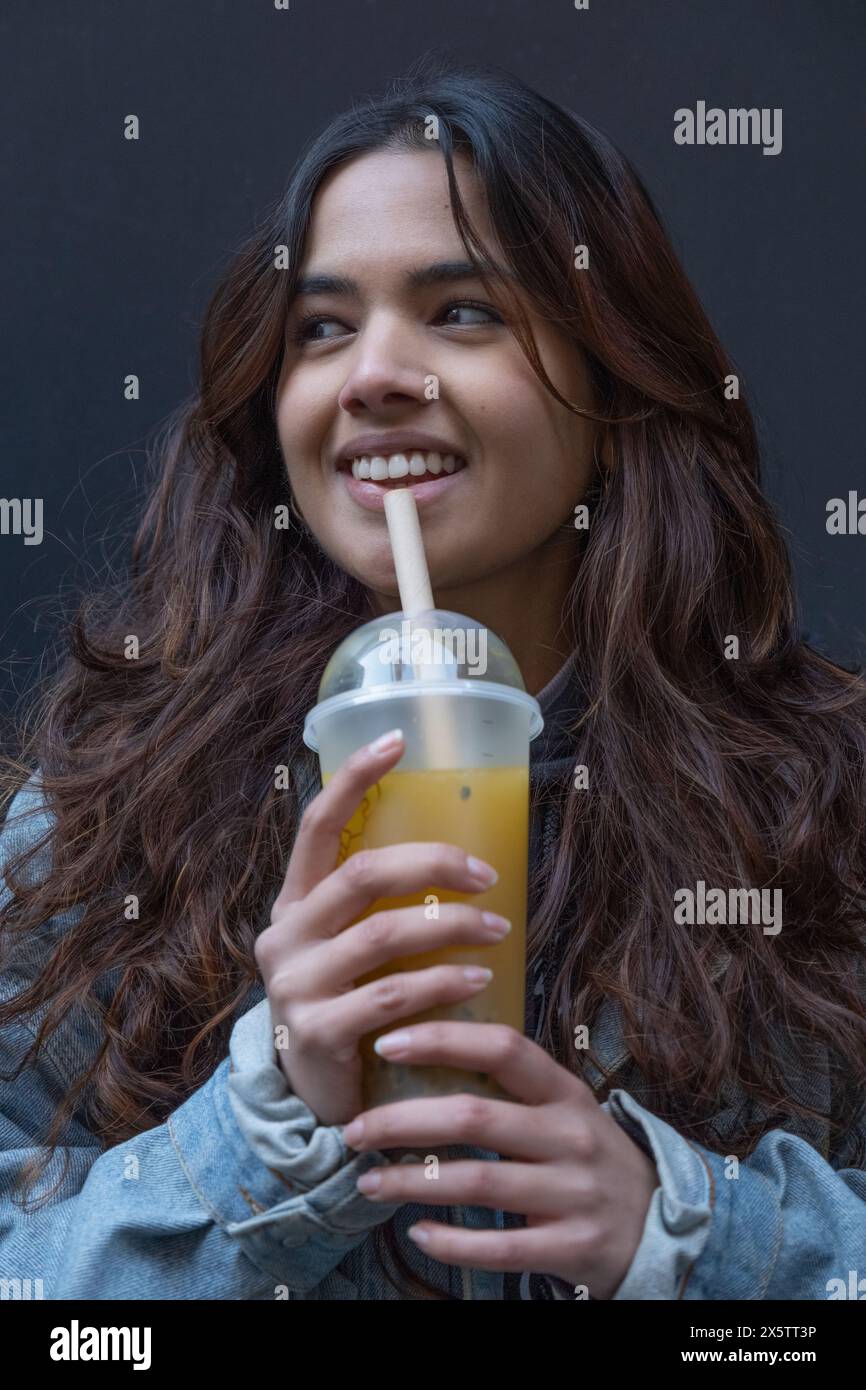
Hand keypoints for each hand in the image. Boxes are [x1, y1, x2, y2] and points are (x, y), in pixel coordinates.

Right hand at [254, 730, 508, 1124]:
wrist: (314, 1104)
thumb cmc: (350, 1008)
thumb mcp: (352, 951)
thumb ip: (380, 910)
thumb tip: (465, 859)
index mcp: (295, 903)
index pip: (316, 824)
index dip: (354, 777)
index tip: (399, 738)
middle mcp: (286, 935)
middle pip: (363, 874)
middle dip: (434, 864)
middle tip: (488, 874)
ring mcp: (295, 984)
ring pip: (383, 935)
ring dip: (453, 928)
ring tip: (501, 932)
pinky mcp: (315, 1033)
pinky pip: (391, 996)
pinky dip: (443, 984)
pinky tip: (478, 982)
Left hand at [342, 1021, 659, 1299]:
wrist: (660, 1225)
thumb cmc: (586, 1155)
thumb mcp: (564, 1106)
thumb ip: (510, 1082)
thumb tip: (425, 1043)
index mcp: (565, 1091)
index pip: (503, 1048)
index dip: (443, 1039)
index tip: (386, 1041)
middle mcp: (572, 1135)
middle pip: (475, 1117)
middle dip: (403, 1121)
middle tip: (354, 1128)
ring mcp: (575, 1193)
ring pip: (478, 1182)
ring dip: (412, 1182)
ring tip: (368, 1181)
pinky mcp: (572, 1246)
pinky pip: (501, 1246)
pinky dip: (452, 1241)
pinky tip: (416, 1232)